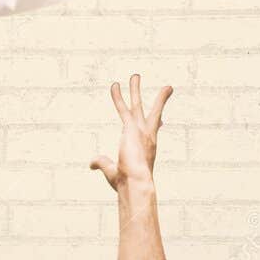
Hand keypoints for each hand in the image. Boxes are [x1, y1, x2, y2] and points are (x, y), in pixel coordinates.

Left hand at [91, 74, 171, 192]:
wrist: (136, 184)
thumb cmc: (127, 183)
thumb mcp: (112, 172)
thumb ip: (102, 164)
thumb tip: (91, 163)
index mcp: (148, 148)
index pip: (154, 133)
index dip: (158, 125)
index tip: (162, 120)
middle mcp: (149, 137)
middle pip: (155, 114)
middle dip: (160, 100)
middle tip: (168, 88)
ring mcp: (142, 130)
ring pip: (139, 105)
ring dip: (136, 89)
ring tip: (135, 75)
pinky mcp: (131, 128)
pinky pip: (122, 108)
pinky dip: (117, 96)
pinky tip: (114, 85)